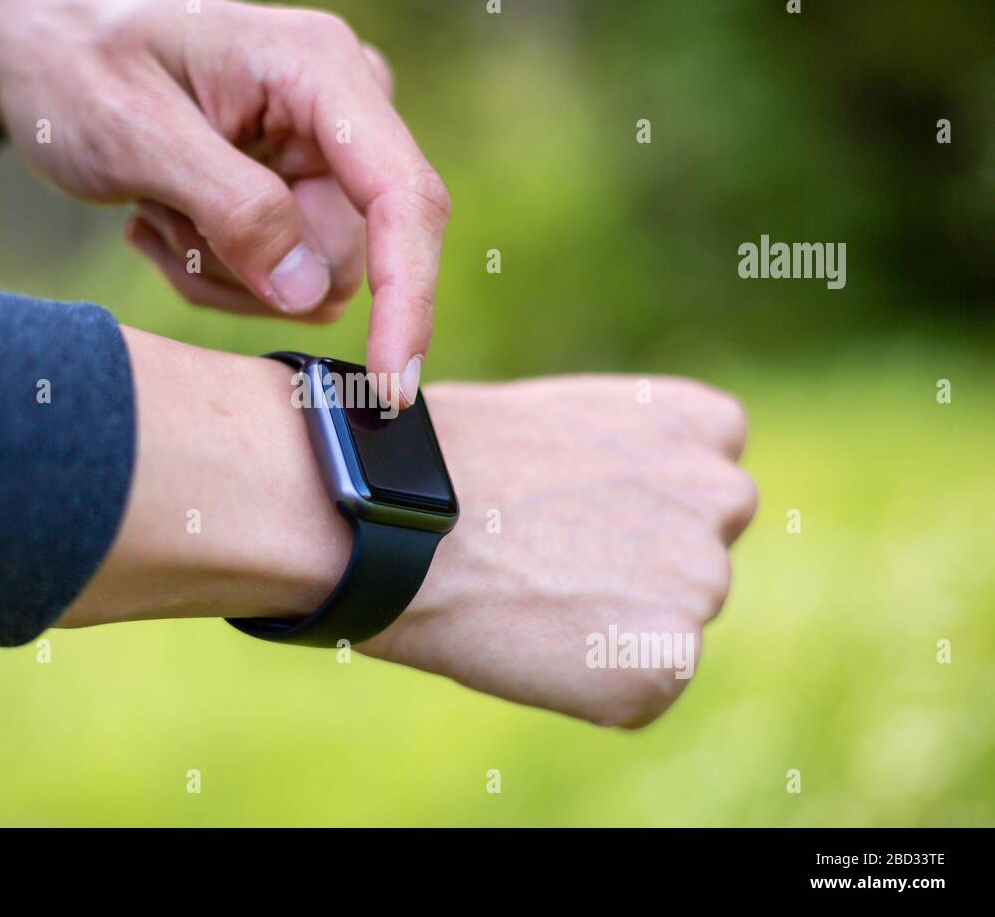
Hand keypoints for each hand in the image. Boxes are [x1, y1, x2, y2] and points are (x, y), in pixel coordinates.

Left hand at [0, 0, 446, 404]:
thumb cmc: (79, 68)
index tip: (391, 384)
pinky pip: (286, 284)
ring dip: (220, 270)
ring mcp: (330, 158)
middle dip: (245, 269)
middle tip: (158, 215)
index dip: (408, 296)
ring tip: (156, 206)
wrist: (51, 53)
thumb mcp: (132, 131)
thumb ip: (229, 208)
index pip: (403, 197)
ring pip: (310, 284)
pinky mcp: (309, 195)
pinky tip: (169, 214)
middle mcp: (346, 112)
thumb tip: (308, 292)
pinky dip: (217, 272)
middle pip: (346, 258)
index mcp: (320, 70)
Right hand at [69, 332, 755, 726]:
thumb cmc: (446, 460)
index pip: (705, 483)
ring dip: (611, 626)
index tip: (574, 511)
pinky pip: (639, 690)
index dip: (635, 506)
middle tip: (543, 563)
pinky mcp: (666, 664)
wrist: (391, 513)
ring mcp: (702, 584)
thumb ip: (624, 465)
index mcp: (703, 424)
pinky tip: (528, 640)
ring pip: (667, 626)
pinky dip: (589, 685)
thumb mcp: (560, 425)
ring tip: (524, 595)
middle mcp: (722, 496)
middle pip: (694, 559)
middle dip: (635, 569)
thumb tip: (628, 529)